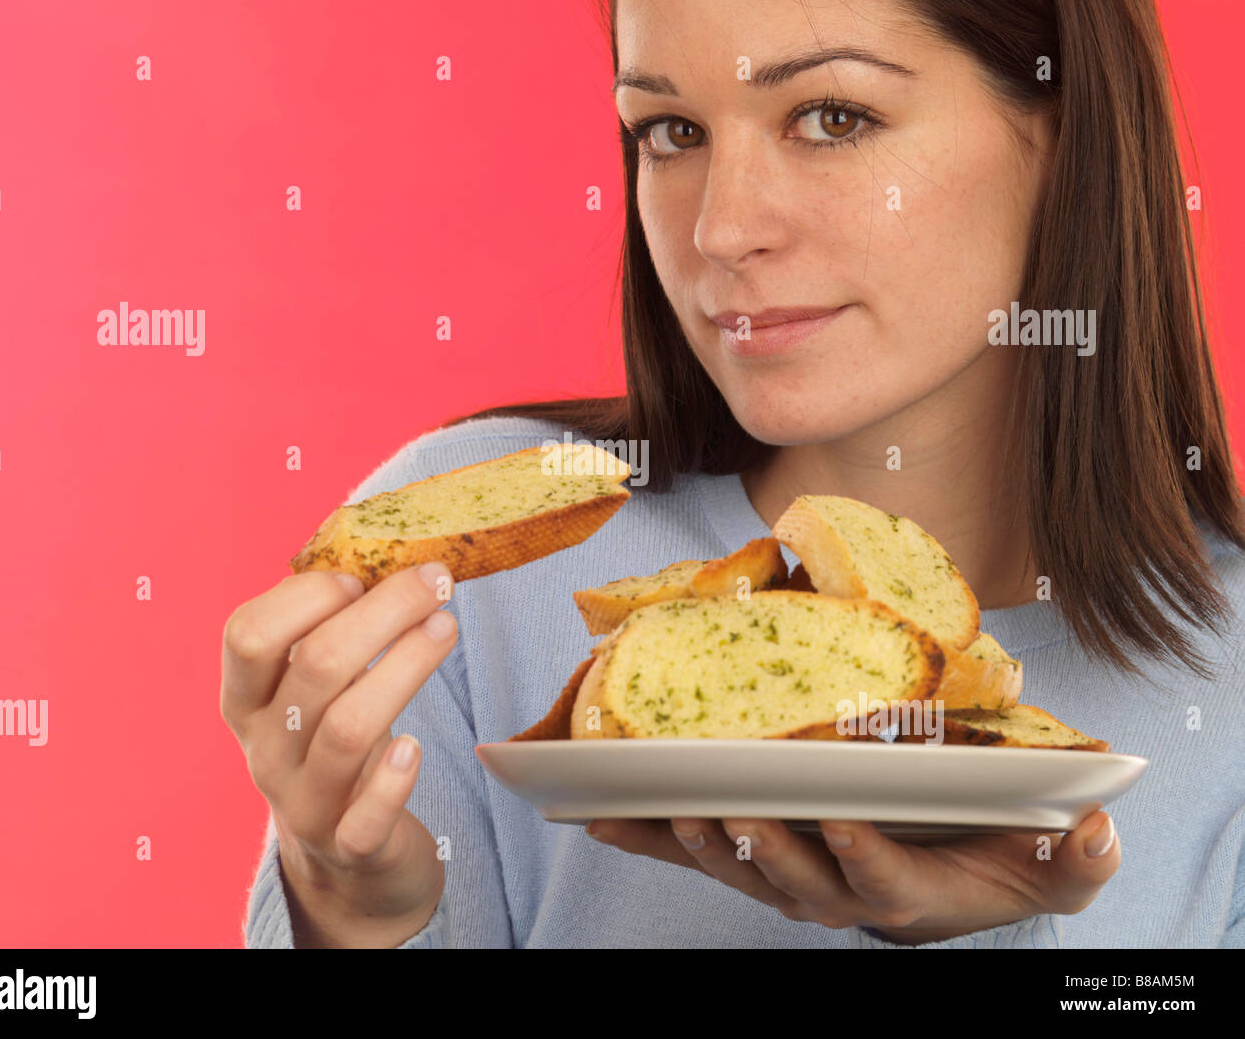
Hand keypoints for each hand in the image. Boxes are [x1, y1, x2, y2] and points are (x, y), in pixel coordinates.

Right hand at [221, 565, 458, 946]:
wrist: (347, 858)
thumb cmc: (336, 744)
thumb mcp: (315, 689)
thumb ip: (329, 628)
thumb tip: (383, 551)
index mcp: (246, 700)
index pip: (247, 635)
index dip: (305, 596)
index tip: (361, 575)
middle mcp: (265, 751)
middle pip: (316, 667)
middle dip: (384, 612)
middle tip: (436, 580)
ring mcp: (304, 802)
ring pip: (348, 728)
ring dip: (406, 667)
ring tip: (447, 627)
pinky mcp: (351, 846)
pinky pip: (366, 816)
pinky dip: (392, 779)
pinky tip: (415, 745)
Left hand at [584, 811, 1118, 943]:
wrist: (953, 875)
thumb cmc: (998, 863)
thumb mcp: (1052, 866)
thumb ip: (1078, 860)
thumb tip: (1097, 832)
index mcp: (907, 892)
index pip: (882, 883)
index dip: (863, 860)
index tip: (847, 824)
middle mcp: (842, 894)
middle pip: (797, 883)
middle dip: (765, 852)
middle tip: (734, 815)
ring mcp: (794, 878)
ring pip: (742, 869)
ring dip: (704, 843)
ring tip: (671, 810)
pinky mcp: (760, 855)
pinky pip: (701, 851)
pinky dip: (654, 837)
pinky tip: (607, 818)